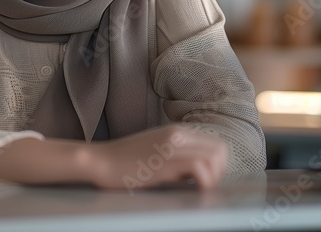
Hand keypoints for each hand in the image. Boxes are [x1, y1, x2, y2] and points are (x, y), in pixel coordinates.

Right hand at [88, 124, 227, 189]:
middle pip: (220, 149)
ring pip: (213, 157)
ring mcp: (171, 146)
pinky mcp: (163, 160)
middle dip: (219, 172)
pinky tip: (191, 189)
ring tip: (198, 188)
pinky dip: (203, 181)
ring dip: (212, 177)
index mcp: (178, 132)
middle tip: (204, 186)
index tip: (207, 180)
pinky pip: (199, 167)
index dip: (218, 165)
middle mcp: (178, 135)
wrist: (100, 160)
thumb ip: (178, 156)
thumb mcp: (156, 150)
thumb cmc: (125, 162)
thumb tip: (198, 172)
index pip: (216, 144)